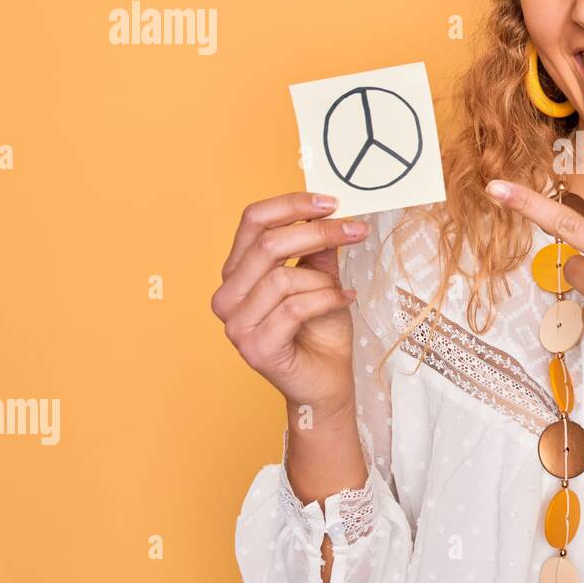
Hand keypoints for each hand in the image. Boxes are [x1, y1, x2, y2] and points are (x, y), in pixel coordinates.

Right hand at [210, 191, 369, 418]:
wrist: (326, 380)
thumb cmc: (320, 329)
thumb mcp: (322, 277)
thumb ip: (317, 248)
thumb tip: (331, 211)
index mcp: (237, 271)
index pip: (253, 221)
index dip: (291, 204)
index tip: (330, 202)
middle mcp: (228, 295)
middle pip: (267, 245)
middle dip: (318, 233)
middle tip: (355, 230)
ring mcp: (236, 324)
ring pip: (282, 279)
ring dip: (323, 280)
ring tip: (341, 290)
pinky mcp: (255, 347)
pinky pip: (294, 309)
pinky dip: (328, 300)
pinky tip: (346, 300)